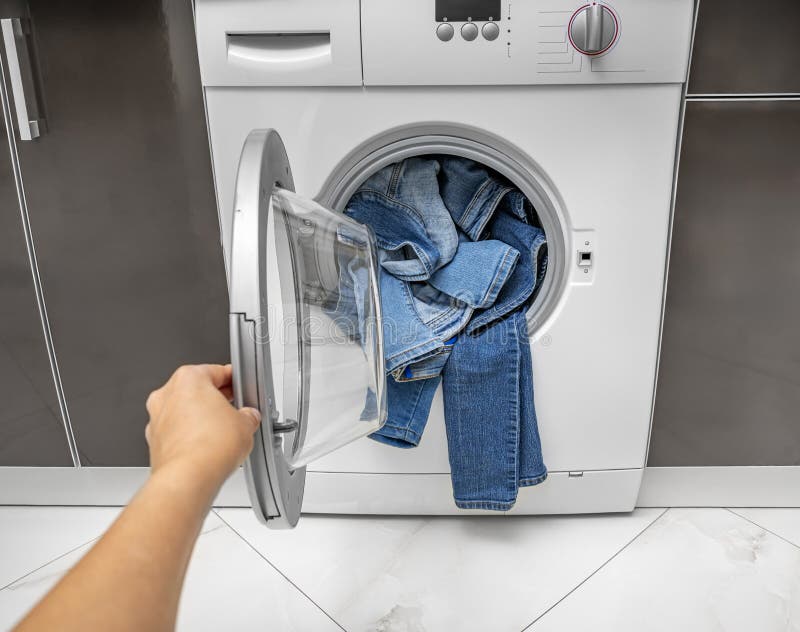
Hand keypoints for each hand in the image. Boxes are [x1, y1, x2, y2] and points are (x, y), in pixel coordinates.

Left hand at [145, 364, 260, 487]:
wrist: (189, 477)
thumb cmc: (209, 445)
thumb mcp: (246, 423)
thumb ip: (248, 414)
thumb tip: (248, 417)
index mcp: (188, 378)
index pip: (217, 371)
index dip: (234, 380)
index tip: (241, 387)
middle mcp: (166, 395)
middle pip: (197, 391)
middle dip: (217, 401)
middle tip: (236, 413)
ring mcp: (157, 419)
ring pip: (184, 412)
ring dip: (201, 420)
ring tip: (224, 435)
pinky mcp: (155, 442)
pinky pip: (176, 433)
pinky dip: (191, 437)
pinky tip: (208, 448)